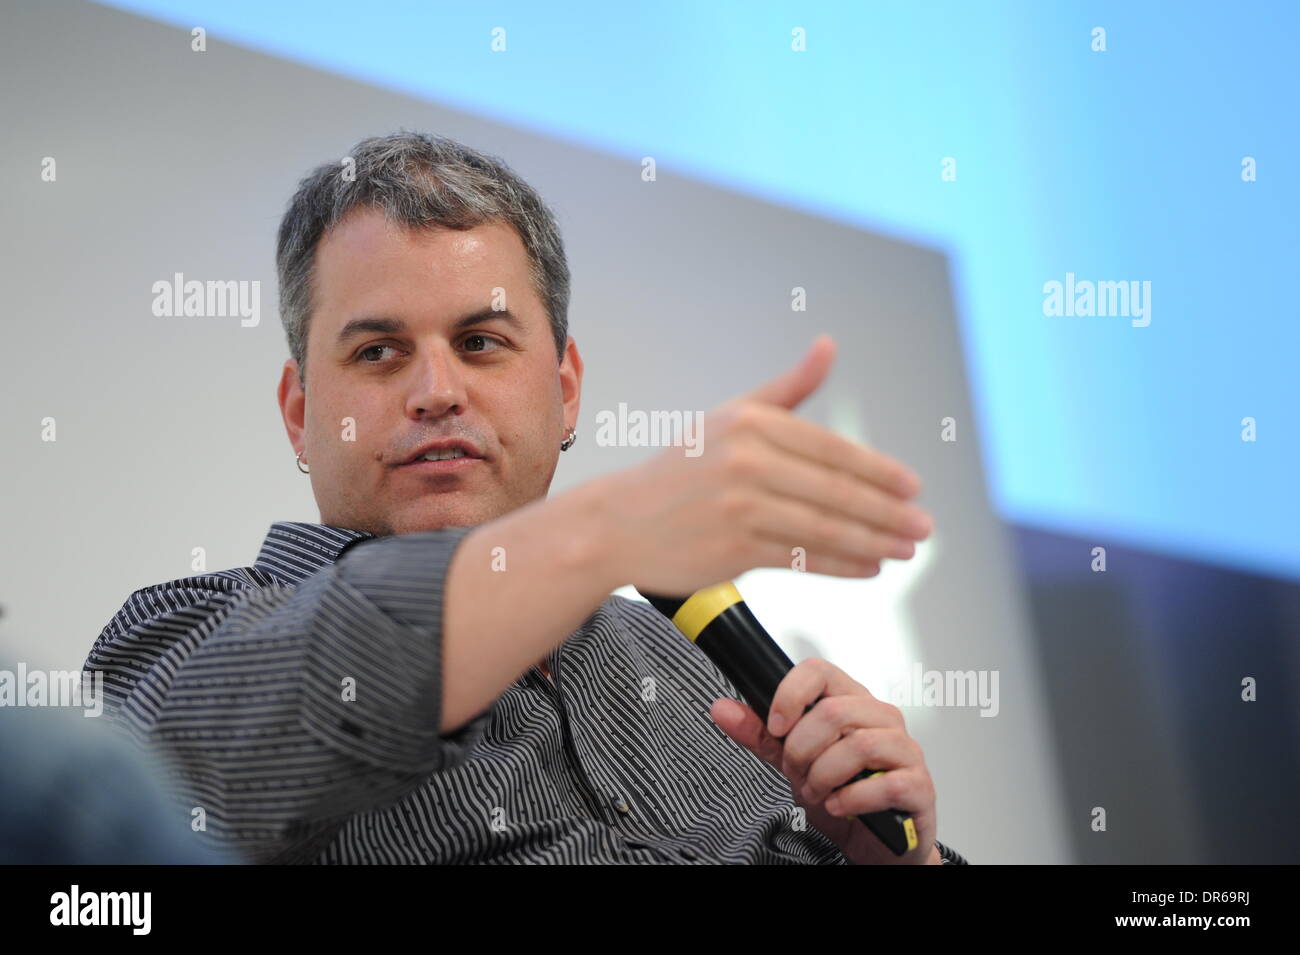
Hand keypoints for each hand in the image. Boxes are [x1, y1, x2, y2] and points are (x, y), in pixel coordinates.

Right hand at [602, 334, 932, 595]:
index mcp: (751, 422)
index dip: (879, 472)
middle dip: (888, 512)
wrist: (620, 523)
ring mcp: (740, 506)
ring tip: (905, 550)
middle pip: (836, 491)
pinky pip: (802, 558)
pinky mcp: (734, 549)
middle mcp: (746, 460)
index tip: (912, 488)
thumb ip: (787, 389)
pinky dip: (841, 565)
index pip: (832, 449)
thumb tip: (828, 345)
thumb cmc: (682, 470)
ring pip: (825, 528)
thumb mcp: (731, 416)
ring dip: (874, 542)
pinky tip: (869, 567)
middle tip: (923, 527)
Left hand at [710, 657, 938, 864]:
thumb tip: (723, 709)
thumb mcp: (794, 764)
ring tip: (817, 792)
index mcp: (852, 702)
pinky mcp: (918, 785)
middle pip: (834, 711)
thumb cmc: (842, 796)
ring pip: (859, 745)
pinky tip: (839, 806)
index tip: (776, 727)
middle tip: (797, 773)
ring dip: (825, 775)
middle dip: (802, 749)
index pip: (820, 671)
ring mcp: (905, 750)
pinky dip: (851, 799)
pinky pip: (886, 783)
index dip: (790, 695)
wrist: (877, 843)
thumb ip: (762, 736)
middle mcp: (881, 718)